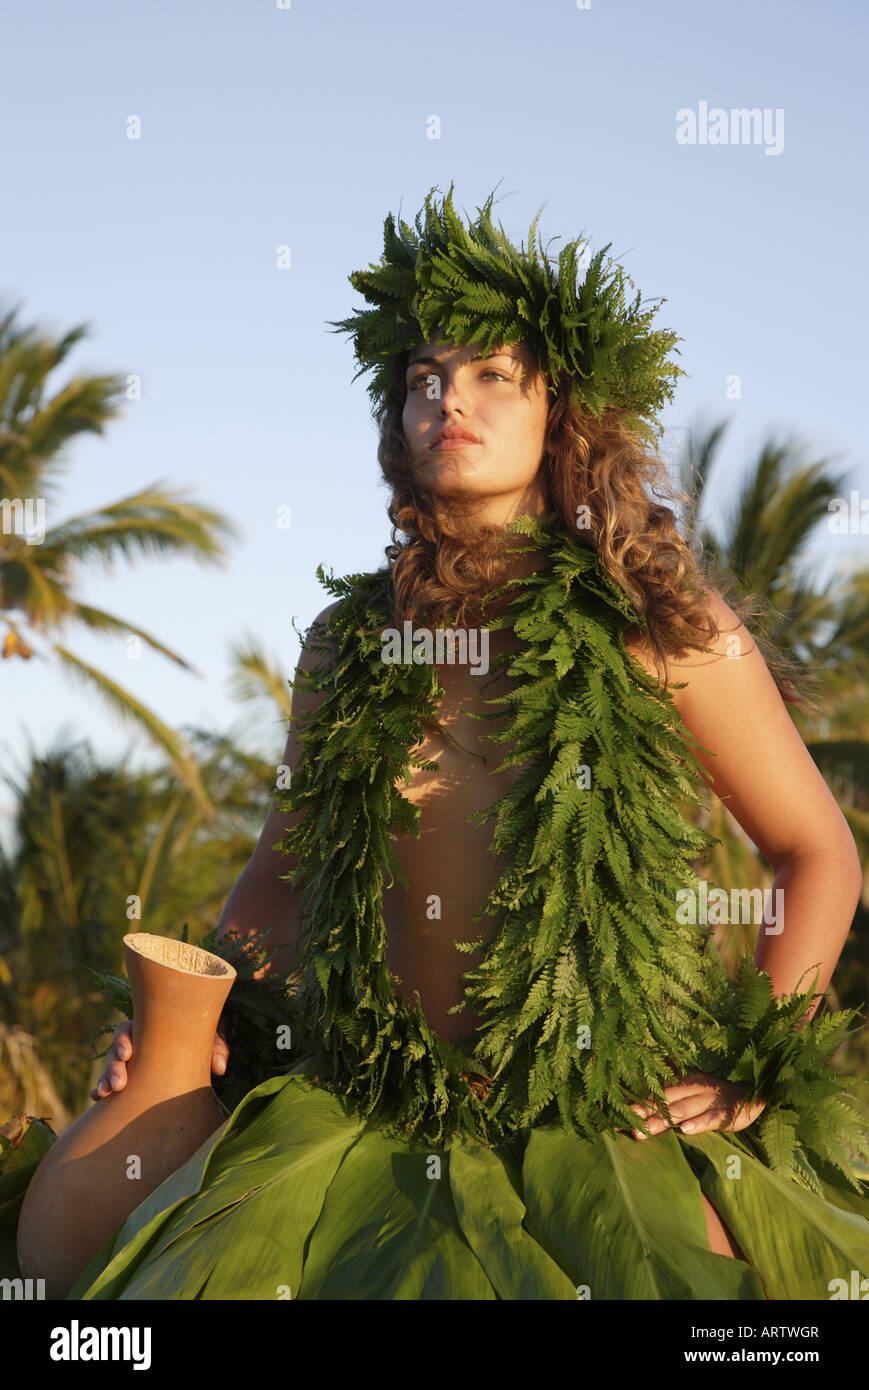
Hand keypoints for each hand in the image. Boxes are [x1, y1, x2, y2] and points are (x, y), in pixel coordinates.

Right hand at [89, 1019, 229, 1099]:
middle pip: (114, 1052)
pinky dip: (100, 1091)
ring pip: (108, 1069)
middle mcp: (133, 1045)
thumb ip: (215, 1048)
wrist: (197, 1056)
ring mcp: (127, 1064)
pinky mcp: (126, 1082)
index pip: (126, 1029)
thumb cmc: (200, 1042)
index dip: (123, 1040)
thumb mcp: (209, 1040)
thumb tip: (220, 1068)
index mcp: (147, 1029)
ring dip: (105, 1080)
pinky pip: (107, 1085)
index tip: (128, 1054)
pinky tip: (95, 1101)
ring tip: (105, 1095)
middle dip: (114, 1067)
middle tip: (119, 1084)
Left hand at [626, 1070, 765, 1138]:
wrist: (754, 1093)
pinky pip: (710, 1119)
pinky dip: (698, 1124)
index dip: (638, 1103)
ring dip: (663, 1120)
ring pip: (682, 1110)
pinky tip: (686, 1131)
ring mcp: (709, 1101)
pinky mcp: (725, 1113)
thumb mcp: (695, 1092)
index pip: (657, 1094)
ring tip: (646, 1130)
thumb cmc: (718, 1096)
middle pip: (664, 1102)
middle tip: (624, 1123)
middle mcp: (693, 1090)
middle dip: (644, 1112)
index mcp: (684, 1084)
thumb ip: (674, 1098)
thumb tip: (647, 1105)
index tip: (617, 1114)